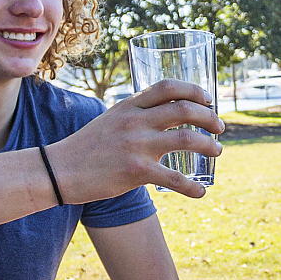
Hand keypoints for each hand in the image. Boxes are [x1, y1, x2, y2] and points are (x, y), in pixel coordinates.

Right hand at [47, 79, 225, 202]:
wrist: (60, 170)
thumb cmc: (87, 147)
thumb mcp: (111, 119)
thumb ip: (135, 115)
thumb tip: (161, 115)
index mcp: (130, 105)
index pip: (168, 87)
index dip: (194, 90)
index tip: (208, 99)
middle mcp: (136, 121)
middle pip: (184, 109)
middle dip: (209, 117)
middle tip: (220, 127)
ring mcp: (137, 146)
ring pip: (186, 139)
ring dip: (209, 145)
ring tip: (218, 151)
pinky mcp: (136, 172)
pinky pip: (174, 179)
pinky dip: (192, 187)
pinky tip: (201, 192)